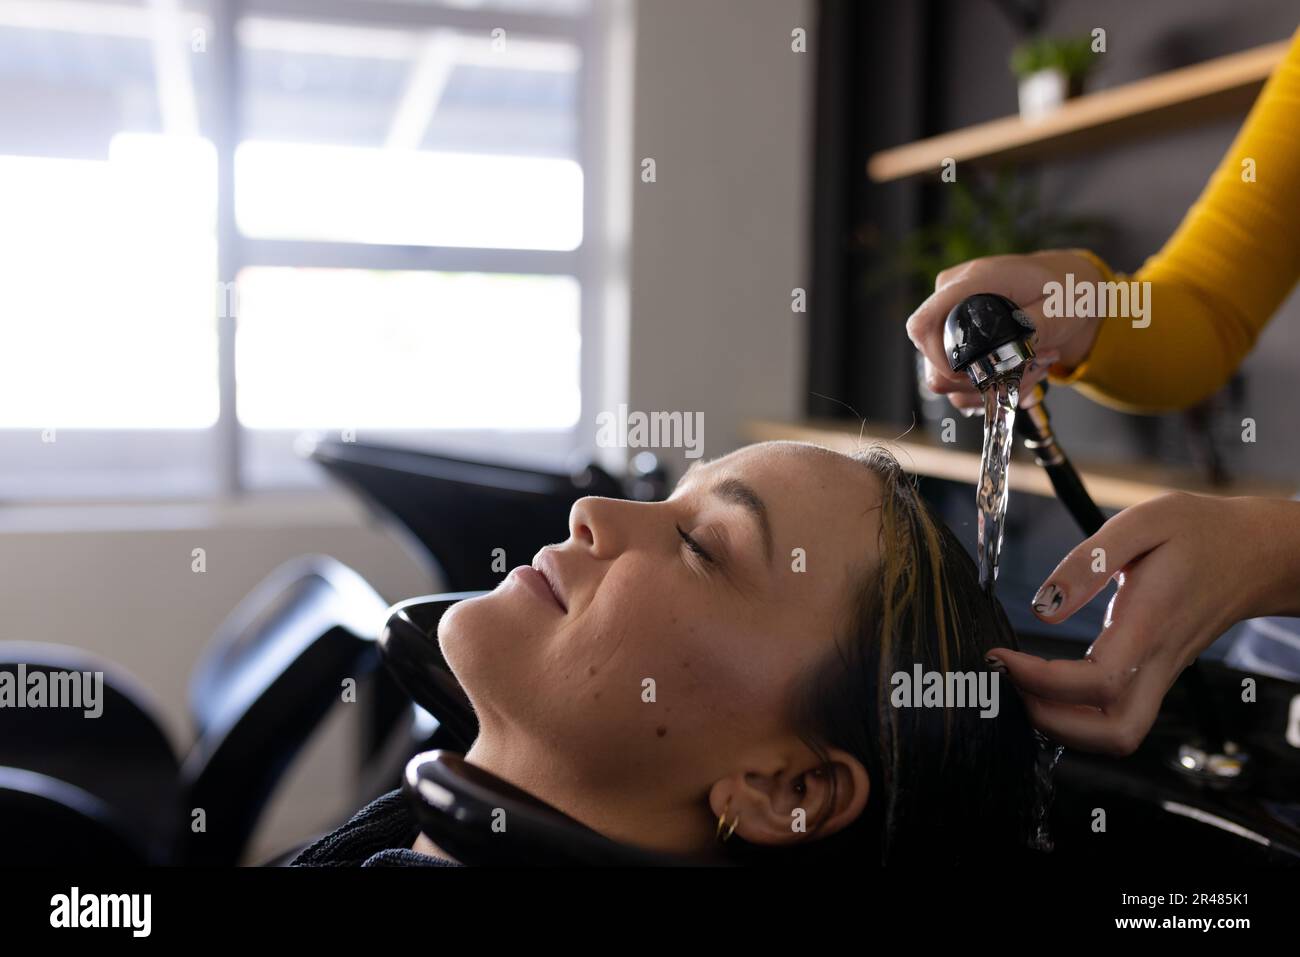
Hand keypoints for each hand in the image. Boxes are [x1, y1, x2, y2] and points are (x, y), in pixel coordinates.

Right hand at [905, 250, 1105, 411]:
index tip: (972, 376)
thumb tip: (1015, 351)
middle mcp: (951, 302)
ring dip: (990, 387)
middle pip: (933, 361)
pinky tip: (1019, 374)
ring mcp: (952, 324)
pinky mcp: (957, 345)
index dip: (936, 357)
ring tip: (1032, 369)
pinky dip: (989, 390)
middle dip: (979, 379)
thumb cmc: (1065, 289)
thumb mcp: (1063, 306)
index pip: (924, 324)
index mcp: (972, 282)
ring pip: (947, 381)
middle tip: (1028, 369)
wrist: (1067, 289)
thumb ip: (1036, 326)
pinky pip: (959, 385)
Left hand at [987, 493, 1299, 755]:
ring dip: (1064, 724)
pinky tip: (1047, 682)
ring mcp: (1161, 674)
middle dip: (1052, 721)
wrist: (1256, 552)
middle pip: (1115, 734)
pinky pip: (1119, 715)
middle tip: (1011, 683)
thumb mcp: (1142, 522)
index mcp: (1150, 624)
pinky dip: (1078, 714)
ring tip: (1023, 685)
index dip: (1040, 680)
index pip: (1097, 682)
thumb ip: (1088, 561)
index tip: (1000, 657)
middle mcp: (1158, 661)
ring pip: (1119, 734)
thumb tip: (1043, 607)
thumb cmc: (1200, 532)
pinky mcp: (1157, 675)